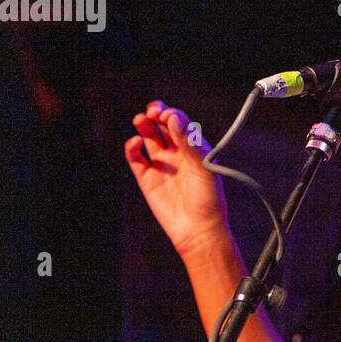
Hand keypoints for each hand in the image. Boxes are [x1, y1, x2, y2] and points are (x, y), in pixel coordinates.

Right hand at [123, 100, 229, 257]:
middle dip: (156, 114)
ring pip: (148, 137)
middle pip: (162, 126)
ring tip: (141, 119)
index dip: (172, 114)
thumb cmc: (209, 199)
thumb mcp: (204, 167)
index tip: (168, 115)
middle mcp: (177, 154)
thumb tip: (172, 118)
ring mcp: (161, 165)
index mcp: (194, 148)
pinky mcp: (147, 179)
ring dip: (144, 125)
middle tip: (152, 111)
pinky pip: (135, 158)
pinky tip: (136, 142)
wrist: (199, 230)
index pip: (180, 123)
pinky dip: (132, 147)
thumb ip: (189, 142)